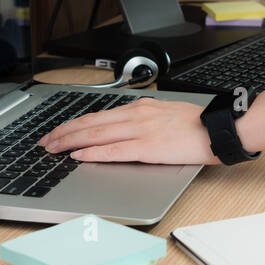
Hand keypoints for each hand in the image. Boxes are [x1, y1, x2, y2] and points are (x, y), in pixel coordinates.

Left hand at [37, 97, 223, 164]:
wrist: (218, 128)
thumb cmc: (196, 125)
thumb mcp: (165, 114)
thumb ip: (143, 119)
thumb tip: (124, 129)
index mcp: (141, 108)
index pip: (99, 115)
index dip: (74, 123)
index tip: (58, 131)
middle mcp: (137, 115)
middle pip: (91, 122)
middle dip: (64, 132)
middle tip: (46, 141)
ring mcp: (142, 130)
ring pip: (97, 134)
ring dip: (71, 142)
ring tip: (54, 148)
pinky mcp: (149, 147)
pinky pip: (114, 150)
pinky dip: (94, 153)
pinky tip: (80, 156)